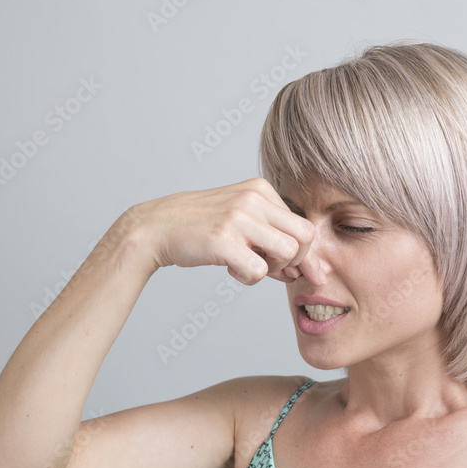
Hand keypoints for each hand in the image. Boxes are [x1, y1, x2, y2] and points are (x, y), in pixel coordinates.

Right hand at [136, 178, 324, 285]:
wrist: (156, 227)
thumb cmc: (201, 227)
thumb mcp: (240, 218)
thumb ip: (272, 237)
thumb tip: (310, 269)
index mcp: (260, 189)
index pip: (303, 223)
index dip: (302, 252)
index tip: (292, 270)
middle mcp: (252, 199)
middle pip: (306, 236)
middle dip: (296, 260)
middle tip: (271, 267)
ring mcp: (238, 218)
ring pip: (288, 253)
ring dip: (273, 269)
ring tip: (248, 265)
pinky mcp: (223, 240)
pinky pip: (259, 271)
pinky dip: (249, 278)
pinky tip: (230, 268)